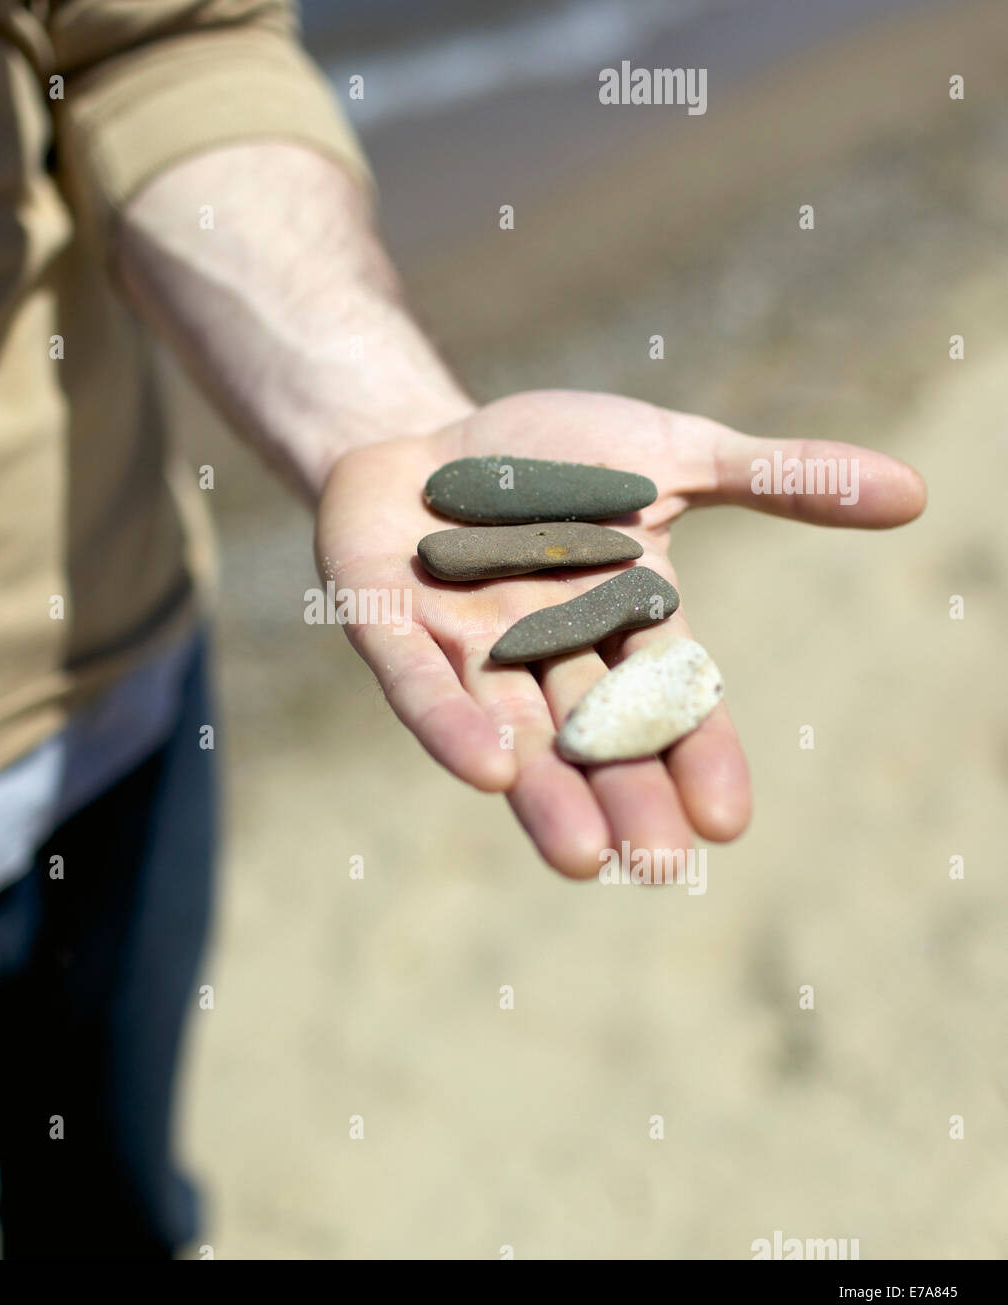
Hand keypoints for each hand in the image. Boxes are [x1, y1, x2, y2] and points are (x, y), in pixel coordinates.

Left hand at [315, 389, 925, 875]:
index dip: (694, 755)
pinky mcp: (389, 629)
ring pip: (512, 730)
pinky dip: (451, 724)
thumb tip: (914, 493)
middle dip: (623, 797)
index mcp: (618, 620)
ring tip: (581, 859)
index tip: (725, 821)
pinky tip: (488, 771)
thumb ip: (776, 479)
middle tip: (656, 867)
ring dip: (545, 793)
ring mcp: (465, 646)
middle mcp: (545, 652)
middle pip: (592, 736)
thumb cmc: (550, 455)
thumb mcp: (671, 455)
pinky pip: (421, 685)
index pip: (669, 699)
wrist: (419, 437)